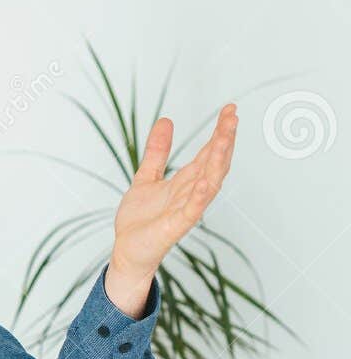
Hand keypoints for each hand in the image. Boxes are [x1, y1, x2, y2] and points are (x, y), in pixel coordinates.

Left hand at [104, 103, 238, 316]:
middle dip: (224, 140)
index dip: (219, 132)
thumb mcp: (146, 177)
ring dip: (217, 161)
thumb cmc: (140, 219)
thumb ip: (157, 152)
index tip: (229, 109)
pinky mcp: (176, 226)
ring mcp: (186, 209)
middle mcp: (191, 192)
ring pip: (209, 182)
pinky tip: (207, 181)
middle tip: (232, 116)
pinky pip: (193, 210)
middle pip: (214, 163)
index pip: (208, 152)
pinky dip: (201, 196)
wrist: (126, 249)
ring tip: (224, 138)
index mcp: (186, 181)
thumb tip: (166, 120)